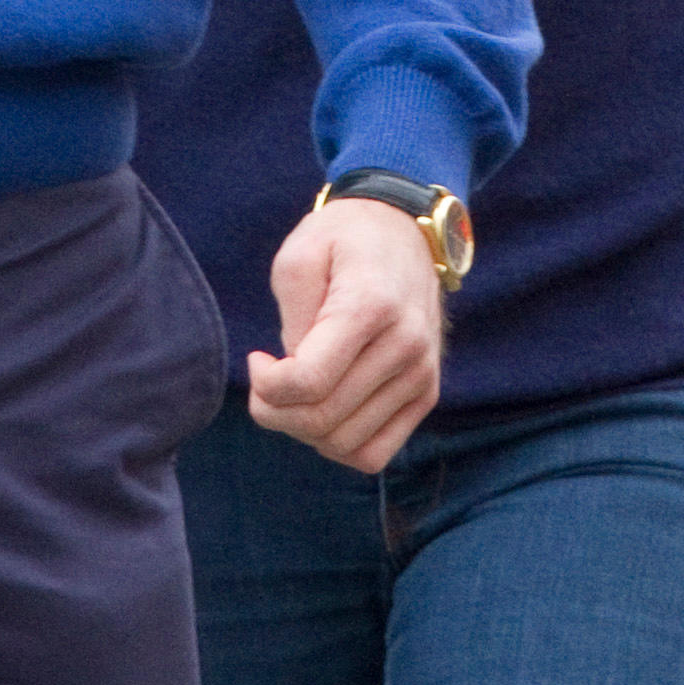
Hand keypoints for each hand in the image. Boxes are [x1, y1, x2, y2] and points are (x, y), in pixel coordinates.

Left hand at [248, 196, 443, 469]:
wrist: (402, 231)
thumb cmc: (340, 240)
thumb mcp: (298, 257)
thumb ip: (292, 321)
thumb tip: (297, 382)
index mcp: (371, 305)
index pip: (308, 382)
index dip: (265, 386)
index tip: (257, 359)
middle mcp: (405, 345)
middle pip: (323, 419)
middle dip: (275, 412)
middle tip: (265, 381)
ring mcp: (421, 374)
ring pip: (346, 444)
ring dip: (304, 431)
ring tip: (296, 391)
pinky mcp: (426, 393)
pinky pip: (374, 453)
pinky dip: (338, 445)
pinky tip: (324, 409)